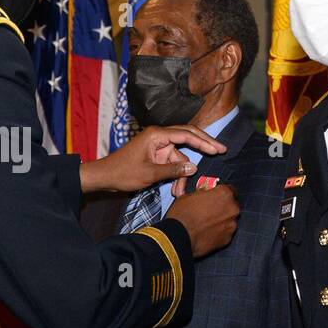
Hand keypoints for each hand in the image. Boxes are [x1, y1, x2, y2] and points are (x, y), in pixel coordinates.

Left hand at [80, 125, 226, 193]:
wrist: (104, 177)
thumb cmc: (123, 172)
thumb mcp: (150, 173)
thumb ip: (173, 169)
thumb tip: (195, 167)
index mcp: (157, 134)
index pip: (187, 134)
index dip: (205, 141)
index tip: (219, 149)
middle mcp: (159, 136)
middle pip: (187, 138)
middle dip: (204, 146)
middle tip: (222, 151)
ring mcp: (157, 145)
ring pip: (179, 157)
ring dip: (182, 174)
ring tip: (179, 193)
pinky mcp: (155, 155)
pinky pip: (171, 163)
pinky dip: (175, 175)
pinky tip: (175, 190)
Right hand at [165, 183, 238, 257]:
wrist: (179, 237)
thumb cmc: (182, 216)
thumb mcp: (188, 195)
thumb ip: (202, 192)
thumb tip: (204, 192)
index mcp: (224, 194)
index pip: (229, 189)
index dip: (220, 193)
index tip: (215, 196)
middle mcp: (232, 208)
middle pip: (231, 205)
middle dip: (222, 206)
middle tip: (209, 209)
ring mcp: (231, 224)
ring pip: (229, 219)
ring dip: (221, 219)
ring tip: (206, 222)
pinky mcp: (228, 238)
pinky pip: (226, 232)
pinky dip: (219, 231)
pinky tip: (207, 231)